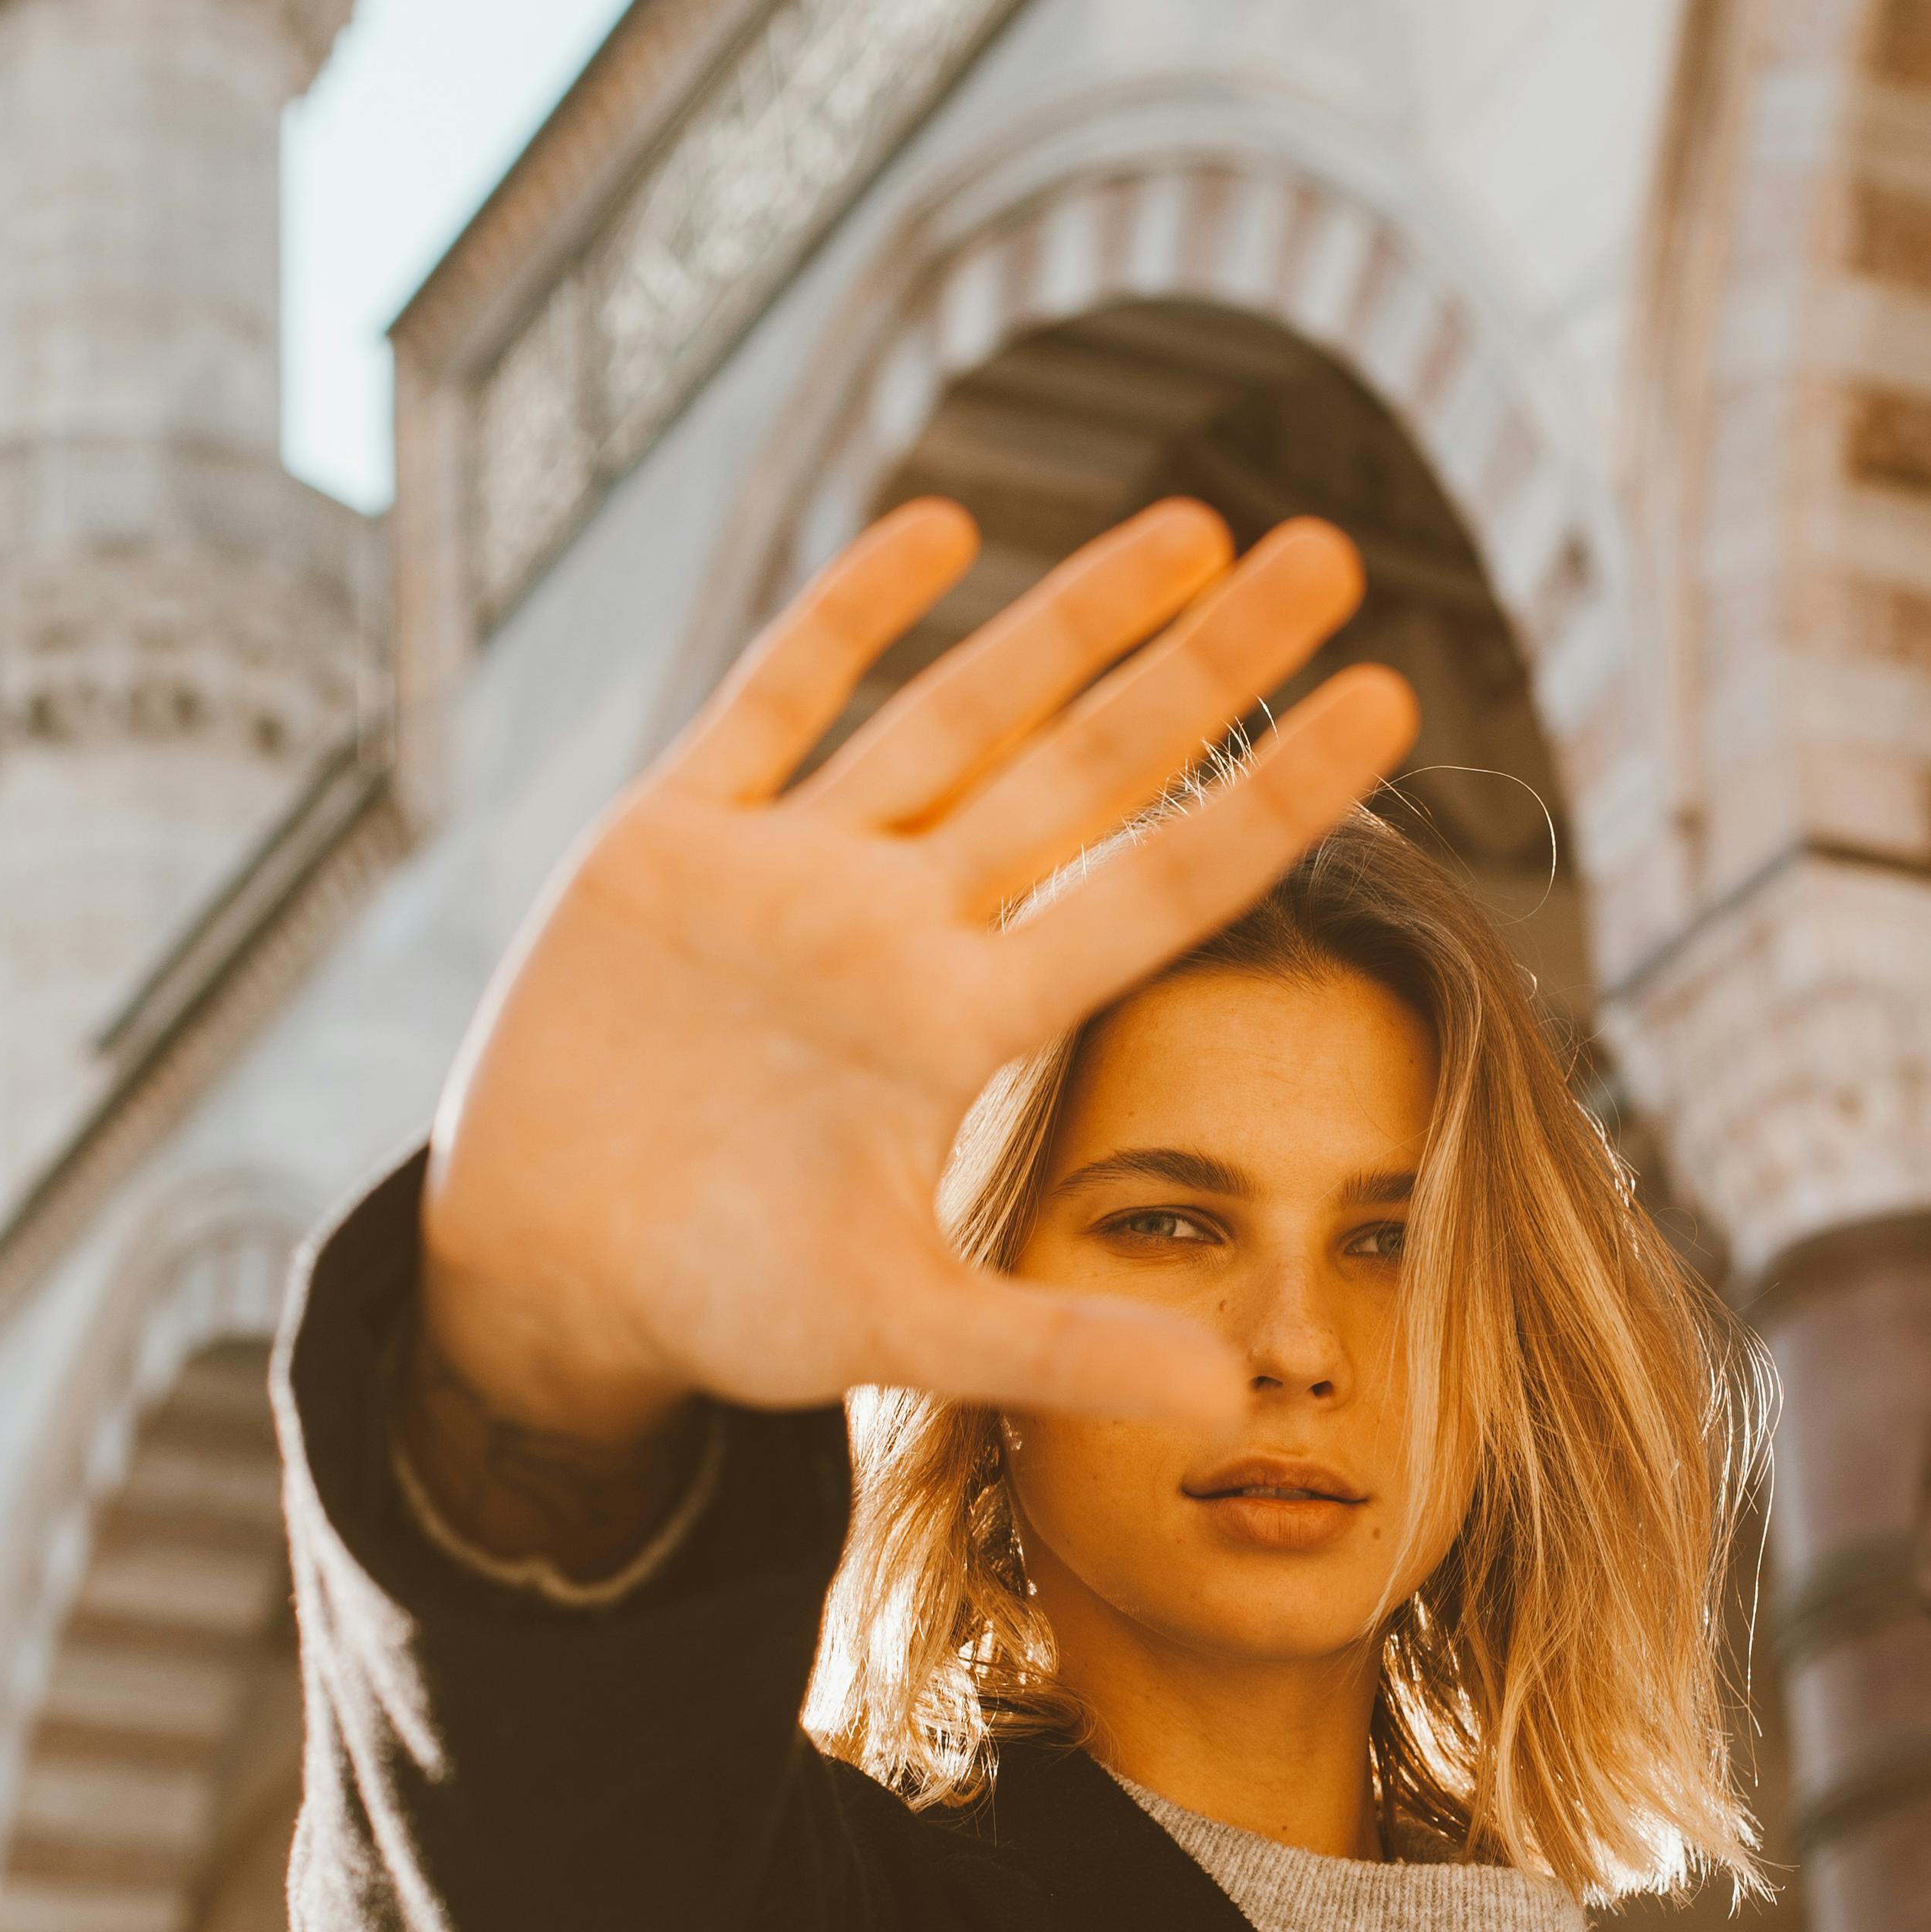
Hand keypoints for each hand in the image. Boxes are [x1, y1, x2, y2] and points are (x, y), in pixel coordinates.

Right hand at [420, 497, 1416, 1448]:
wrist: (541, 1281)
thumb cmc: (719, 1311)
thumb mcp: (895, 1335)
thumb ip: (1058, 1351)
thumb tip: (1234, 1406)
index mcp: (958, 1028)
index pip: (1154, 890)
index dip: (1268, 798)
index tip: (1389, 702)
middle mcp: (896, 931)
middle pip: (1083, 769)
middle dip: (1205, 665)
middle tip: (1333, 556)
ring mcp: (788, 876)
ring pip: (956, 712)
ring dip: (1069, 619)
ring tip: (1196, 525)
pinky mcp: (666, 845)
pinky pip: (771, 703)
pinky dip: (843, 618)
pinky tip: (943, 526)